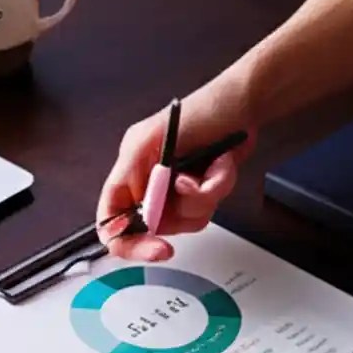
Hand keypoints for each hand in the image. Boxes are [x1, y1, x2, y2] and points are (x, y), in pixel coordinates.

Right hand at [96, 88, 254, 260]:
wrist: (241, 106)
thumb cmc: (195, 111)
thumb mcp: (148, 139)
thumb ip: (131, 174)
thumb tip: (130, 209)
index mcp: (129, 173)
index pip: (111, 219)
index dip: (125, 240)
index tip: (153, 246)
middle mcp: (149, 186)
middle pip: (153, 227)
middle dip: (180, 210)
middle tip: (194, 188)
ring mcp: (175, 193)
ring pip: (185, 221)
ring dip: (205, 195)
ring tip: (212, 164)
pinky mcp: (201, 193)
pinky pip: (207, 209)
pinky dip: (220, 187)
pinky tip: (222, 164)